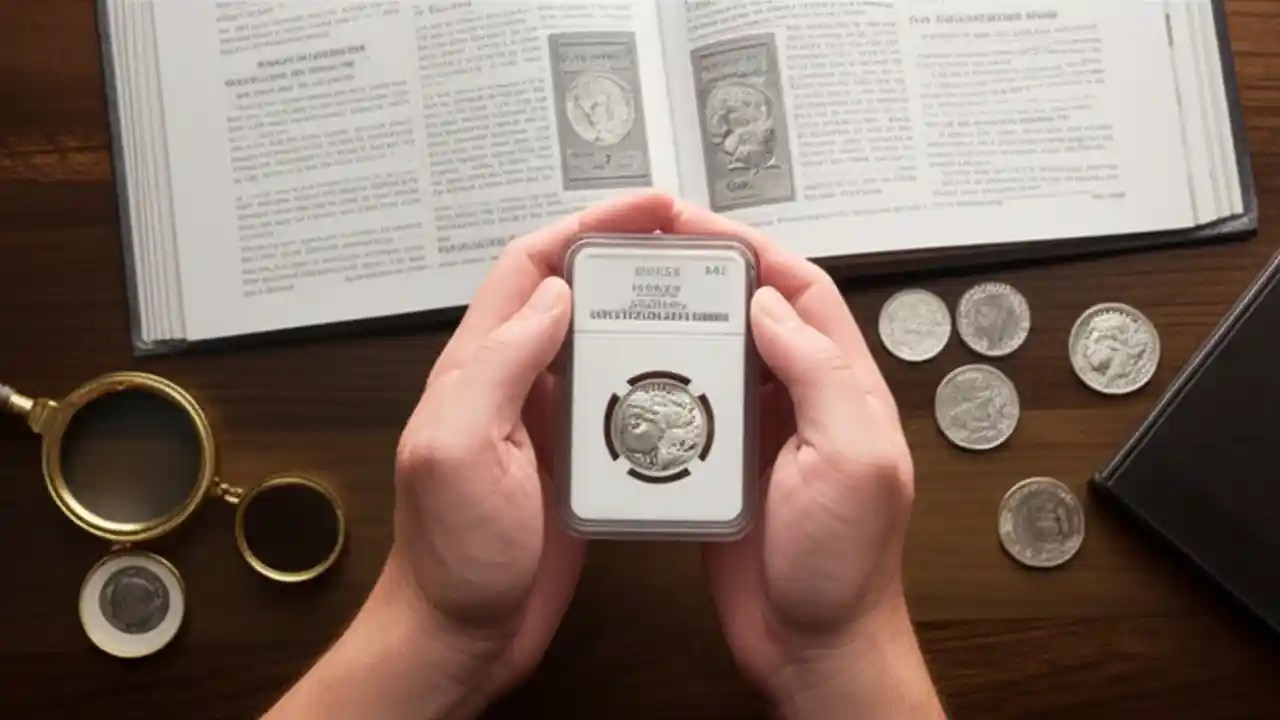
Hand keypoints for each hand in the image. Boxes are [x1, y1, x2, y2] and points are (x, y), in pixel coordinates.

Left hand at [264, 192, 681, 719]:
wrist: (461, 633)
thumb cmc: (450, 556)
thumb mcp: (461, 449)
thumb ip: (500, 366)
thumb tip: (553, 297)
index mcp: (474, 370)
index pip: (528, 268)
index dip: (586, 226)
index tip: (646, 209)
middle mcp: (508, 384)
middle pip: (569, 292)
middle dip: (624, 255)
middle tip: (685, 243)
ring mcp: (541, 420)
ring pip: (597, 340)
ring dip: (642, 312)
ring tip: (695, 298)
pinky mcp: (569, 458)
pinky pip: (615, 398)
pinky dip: (650, 376)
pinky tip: (683, 379)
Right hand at [663, 205, 944, 717]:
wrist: (814, 645)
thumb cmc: (847, 568)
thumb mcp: (851, 459)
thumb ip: (818, 374)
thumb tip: (771, 304)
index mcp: (844, 387)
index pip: (801, 289)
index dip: (751, 246)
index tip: (696, 224)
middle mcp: (803, 400)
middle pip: (754, 310)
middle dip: (706, 272)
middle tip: (652, 249)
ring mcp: (762, 431)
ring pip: (717, 353)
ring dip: (680, 324)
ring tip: (634, 299)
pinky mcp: (726, 465)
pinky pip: (690, 407)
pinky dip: (662, 385)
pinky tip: (632, 376)